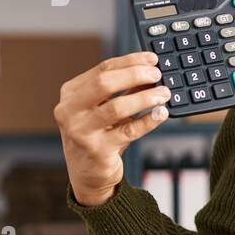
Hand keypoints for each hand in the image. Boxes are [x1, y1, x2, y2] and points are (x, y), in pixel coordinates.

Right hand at [54, 51, 171, 205]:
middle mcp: (70, 111)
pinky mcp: (97, 150)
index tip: (152, 59)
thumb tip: (150, 72)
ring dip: (144, 98)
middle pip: (105, 83)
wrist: (88, 175)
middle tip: (157, 75)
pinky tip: (161, 113)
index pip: (102, 69)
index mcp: (71, 94)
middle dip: (135, 75)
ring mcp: (81, 131)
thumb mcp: (103, 109)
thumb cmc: (97, 135)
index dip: (130, 61)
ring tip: (163, 94)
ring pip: (117, 107)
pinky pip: (129, 131)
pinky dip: (148, 120)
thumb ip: (122, 91)